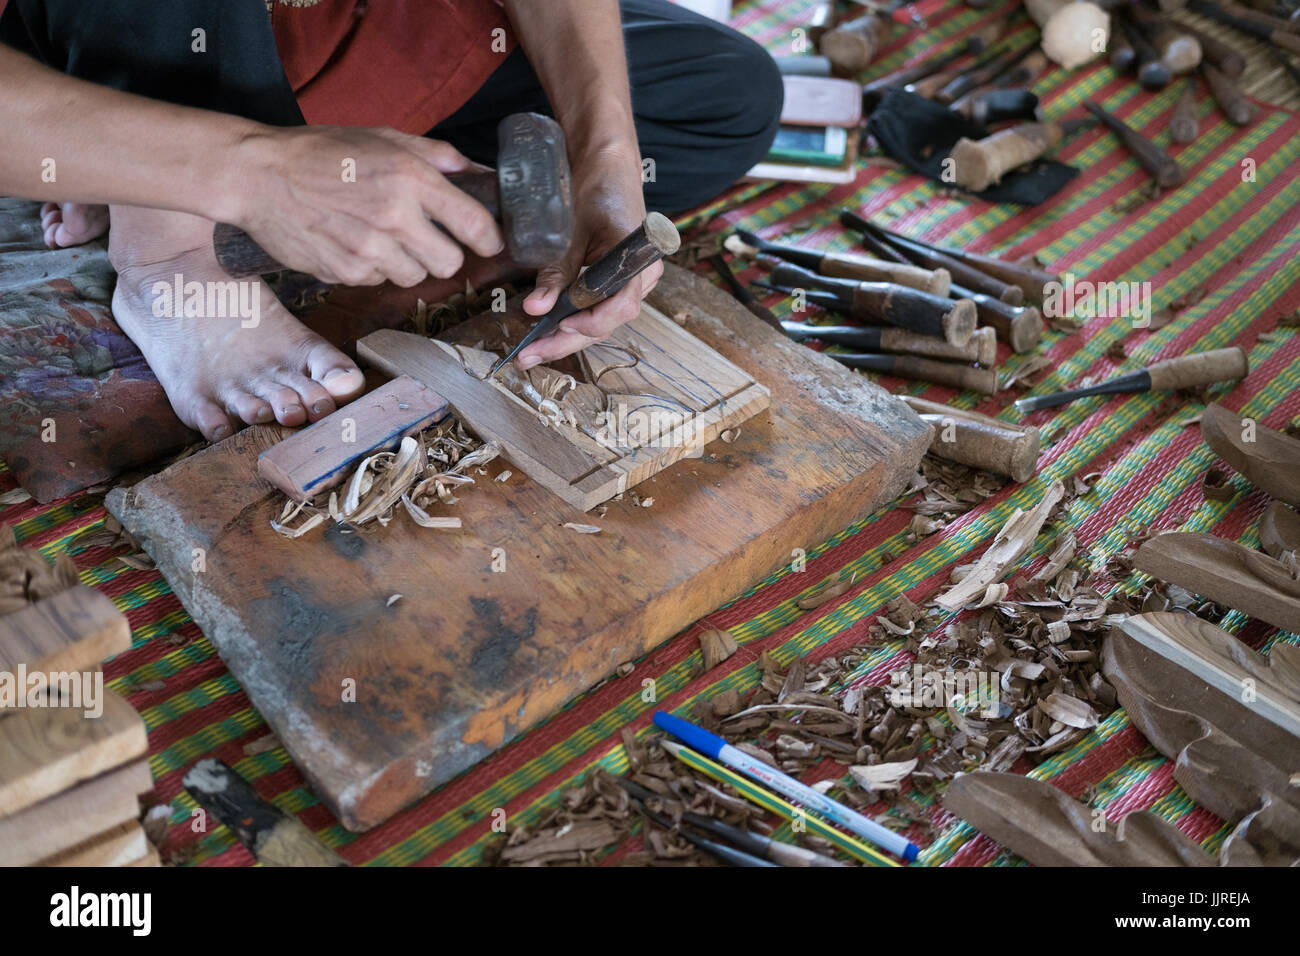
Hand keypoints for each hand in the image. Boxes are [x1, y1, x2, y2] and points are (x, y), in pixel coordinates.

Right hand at [230, 126, 504, 286]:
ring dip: (407, 263)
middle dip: (445, 254)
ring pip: (415, 278)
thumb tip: (480, 173)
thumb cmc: (322, 151)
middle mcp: (394, 217)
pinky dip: (373, 268)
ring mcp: (369, 249)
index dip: (489, 239)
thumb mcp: (384, 137)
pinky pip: (379, 281)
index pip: (475, 224)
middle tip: (428, 239)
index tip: (488, 241)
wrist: (259, 175)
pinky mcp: (345, 272)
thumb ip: (437, 156)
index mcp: (411, 178)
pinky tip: (354, 243)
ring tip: (382, 237)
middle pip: (450, 263)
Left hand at [514, 145, 660, 368]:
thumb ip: (555, 272)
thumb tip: (534, 308)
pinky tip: (545, 330)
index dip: (591, 322)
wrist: (605, 161)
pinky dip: (570, 320)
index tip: (560, 325)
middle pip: (606, 323)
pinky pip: (595, 309)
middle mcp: (640, 277)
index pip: (621, 306)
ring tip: (531, 349)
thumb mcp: (569, 231)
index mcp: (637, 260)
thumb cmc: (595, 187)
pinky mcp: (614, 282)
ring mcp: (629, 282)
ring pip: (599, 321)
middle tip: (529, 355)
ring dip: (566, 336)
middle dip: (566, 341)